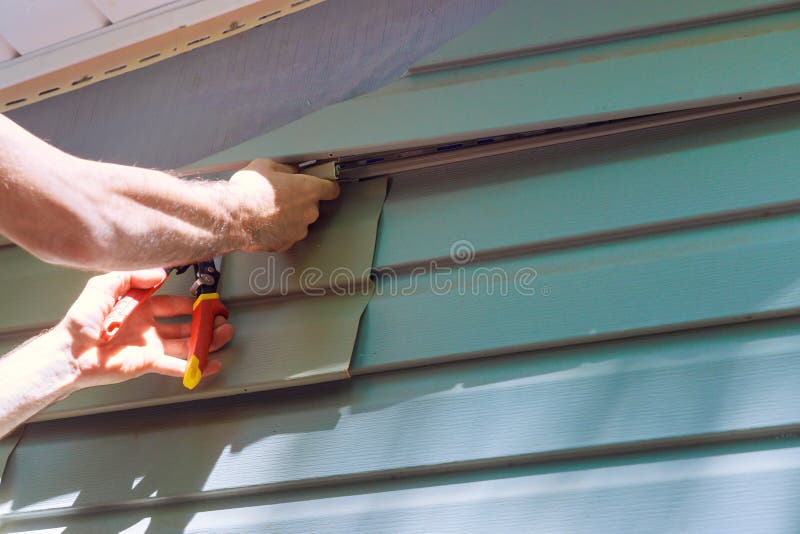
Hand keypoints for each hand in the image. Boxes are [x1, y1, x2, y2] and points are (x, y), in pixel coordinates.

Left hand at [57, 269, 233, 388]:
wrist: (70, 352)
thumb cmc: (80, 322)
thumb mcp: (103, 286)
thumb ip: (131, 276)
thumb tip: (159, 273)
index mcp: (138, 308)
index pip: (171, 304)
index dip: (190, 302)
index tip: (205, 301)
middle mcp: (146, 327)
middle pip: (184, 325)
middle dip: (204, 323)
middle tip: (220, 320)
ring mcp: (149, 346)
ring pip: (185, 344)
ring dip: (205, 342)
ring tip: (224, 337)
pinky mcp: (148, 363)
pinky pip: (175, 365)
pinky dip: (194, 366)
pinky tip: (209, 364)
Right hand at [229, 158, 339, 251]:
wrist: (232, 218)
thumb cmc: (248, 193)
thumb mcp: (265, 166)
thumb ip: (285, 168)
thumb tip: (289, 170)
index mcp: (308, 190)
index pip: (332, 189)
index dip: (327, 186)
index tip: (324, 186)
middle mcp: (308, 212)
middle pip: (312, 205)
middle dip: (300, 201)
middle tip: (280, 195)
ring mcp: (298, 230)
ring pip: (299, 221)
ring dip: (289, 216)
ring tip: (268, 210)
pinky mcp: (286, 244)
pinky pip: (287, 234)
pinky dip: (279, 230)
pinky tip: (264, 222)